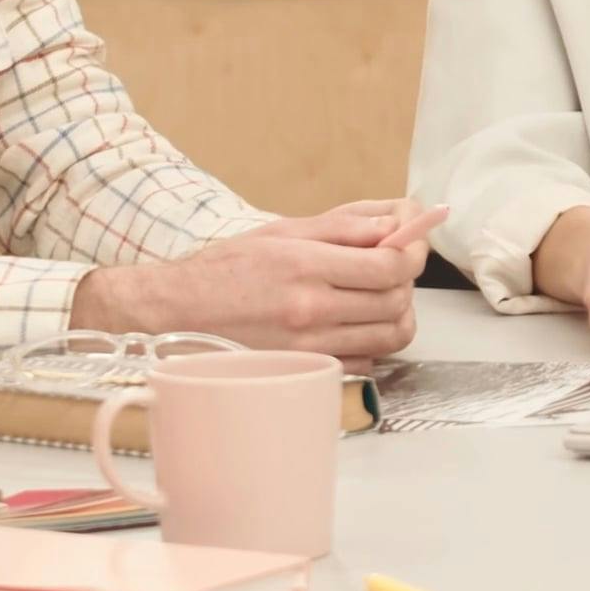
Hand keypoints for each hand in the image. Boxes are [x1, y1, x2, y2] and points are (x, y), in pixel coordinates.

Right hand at [73, 204, 441, 362]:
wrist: (176, 313)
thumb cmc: (227, 268)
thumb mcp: (283, 230)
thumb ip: (343, 226)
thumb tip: (395, 220)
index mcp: (306, 266)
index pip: (390, 265)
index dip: (412, 253)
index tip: (411, 244)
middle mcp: (310, 310)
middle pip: (397, 302)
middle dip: (406, 281)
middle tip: (392, 268)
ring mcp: (309, 346)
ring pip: (389, 337)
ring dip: (396, 314)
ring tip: (377, 297)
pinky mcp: (304, 370)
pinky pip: (364, 362)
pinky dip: (371, 344)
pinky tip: (352, 325)